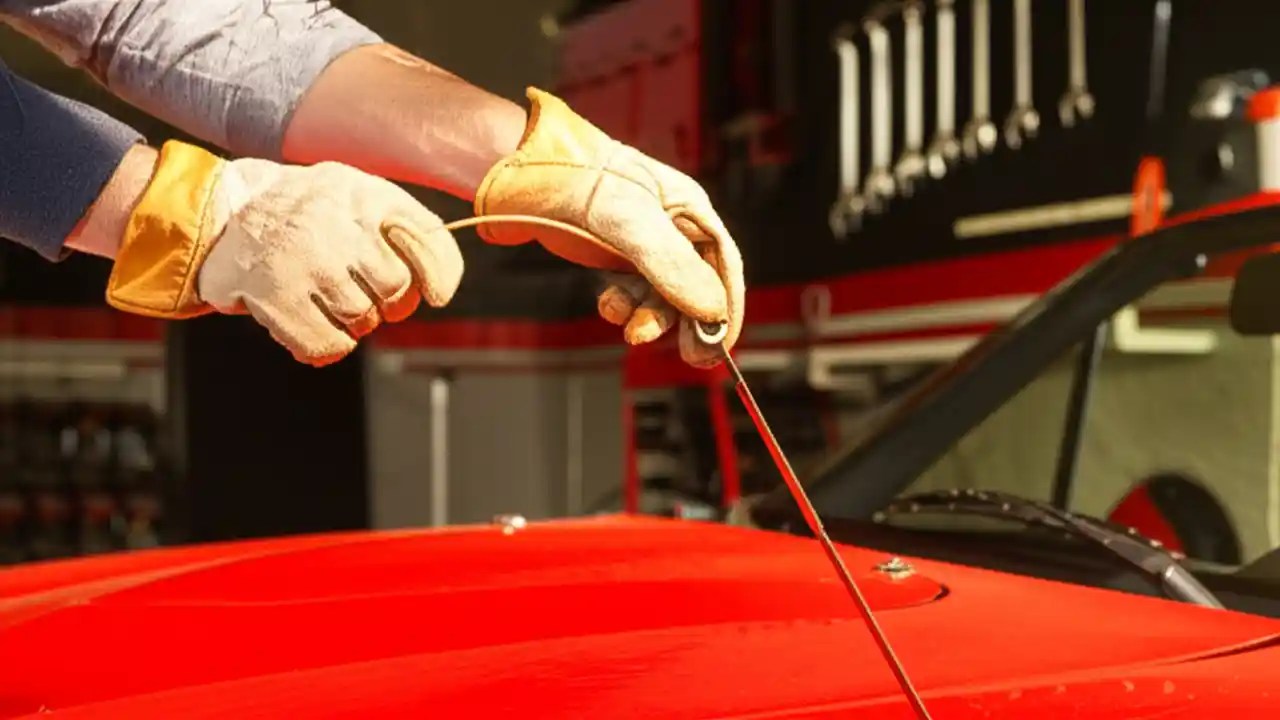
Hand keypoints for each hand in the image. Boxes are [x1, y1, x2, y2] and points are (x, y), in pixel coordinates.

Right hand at [105, 141, 461, 365]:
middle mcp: (335, 222)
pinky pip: (329, 345)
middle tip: (364, 293)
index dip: (439, 274)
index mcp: (363, 194)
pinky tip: (313, 321)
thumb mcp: (359, 195)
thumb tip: (439, 286)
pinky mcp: (276, 295)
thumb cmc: (309, 212)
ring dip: (353, 321)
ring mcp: (304, 260)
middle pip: (396, 289)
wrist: (226, 214)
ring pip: (363, 318)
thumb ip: (406, 227)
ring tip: (326, 296)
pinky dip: (327, 345)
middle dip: (389, 302)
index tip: (436, 294)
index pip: (426, 239)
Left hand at [474, 89, 744, 367]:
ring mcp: (641, 239)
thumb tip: (712, 311)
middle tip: (689, 358)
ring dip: (649, 317)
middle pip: (694, 284)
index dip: (725, 307)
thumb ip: (671, 267)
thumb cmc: (575, 177)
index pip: (722, 263)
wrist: (514, 167)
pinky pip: (630, 291)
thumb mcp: (627, 222)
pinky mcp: (612, 253)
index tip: (721, 346)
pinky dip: (622, 306)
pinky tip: (608, 306)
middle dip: (686, 320)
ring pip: (659, 293)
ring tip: (631, 331)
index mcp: (687, 207)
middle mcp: (670, 224)